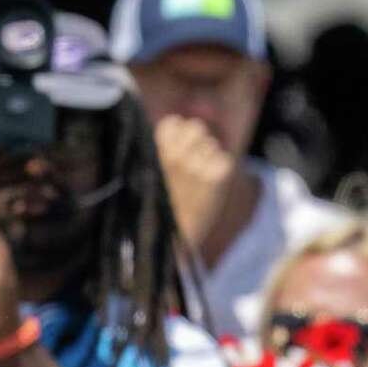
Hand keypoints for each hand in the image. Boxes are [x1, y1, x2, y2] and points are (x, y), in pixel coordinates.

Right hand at [155, 115, 234, 249]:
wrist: (167, 244)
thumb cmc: (153, 210)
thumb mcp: (143, 177)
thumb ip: (157, 151)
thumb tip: (173, 128)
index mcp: (154, 153)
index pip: (174, 122)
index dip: (175, 135)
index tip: (171, 152)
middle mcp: (177, 155)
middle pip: (195, 128)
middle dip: (193, 143)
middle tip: (186, 167)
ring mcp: (199, 165)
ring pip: (210, 145)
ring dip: (205, 158)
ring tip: (195, 181)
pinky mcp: (219, 176)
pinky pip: (223, 160)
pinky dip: (218, 173)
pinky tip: (206, 189)